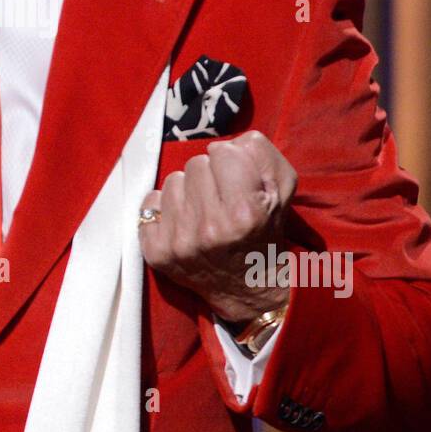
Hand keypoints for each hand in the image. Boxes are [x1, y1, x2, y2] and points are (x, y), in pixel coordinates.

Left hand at [138, 130, 296, 323]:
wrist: (250, 289)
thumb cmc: (265, 231)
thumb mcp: (281, 188)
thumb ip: (260, 153)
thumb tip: (226, 143)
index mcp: (245, 212)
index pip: (222, 152)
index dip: (232, 163)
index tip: (238, 182)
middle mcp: (210, 228)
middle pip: (195, 164)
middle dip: (210, 177)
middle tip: (223, 200)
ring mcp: (180, 242)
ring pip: (172, 181)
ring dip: (188, 192)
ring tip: (205, 213)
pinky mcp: (157, 253)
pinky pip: (149, 203)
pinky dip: (165, 209)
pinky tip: (184, 224)